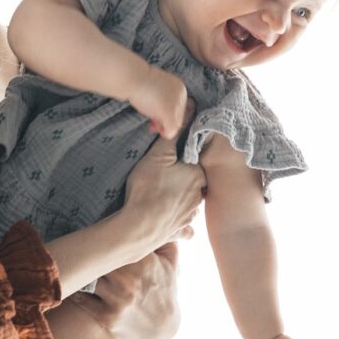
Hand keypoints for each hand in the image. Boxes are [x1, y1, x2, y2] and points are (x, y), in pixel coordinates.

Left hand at [76, 241, 184, 338]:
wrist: (162, 329)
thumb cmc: (163, 290)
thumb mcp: (170, 263)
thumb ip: (165, 237)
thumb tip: (157, 215)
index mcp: (144, 261)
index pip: (114, 240)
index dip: (100, 234)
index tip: (91, 232)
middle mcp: (130, 280)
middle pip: (96, 257)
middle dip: (87, 252)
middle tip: (76, 247)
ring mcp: (118, 299)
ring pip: (88, 277)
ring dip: (81, 272)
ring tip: (74, 265)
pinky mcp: (107, 317)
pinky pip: (82, 298)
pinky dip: (77, 291)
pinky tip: (76, 284)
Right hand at [120, 109, 204, 251]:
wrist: (138, 226)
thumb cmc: (148, 188)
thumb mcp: (158, 154)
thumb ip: (173, 132)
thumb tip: (191, 106)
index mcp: (198, 175)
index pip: (197, 162)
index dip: (186, 160)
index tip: (175, 160)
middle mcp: (199, 195)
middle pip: (197, 183)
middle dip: (187, 180)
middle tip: (170, 177)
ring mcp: (190, 215)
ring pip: (193, 204)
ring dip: (185, 201)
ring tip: (169, 197)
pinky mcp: (180, 232)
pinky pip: (186, 228)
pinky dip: (182, 225)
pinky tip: (174, 222)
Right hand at [128, 63, 190, 140]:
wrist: (134, 78)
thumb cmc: (140, 82)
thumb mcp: (155, 90)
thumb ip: (161, 100)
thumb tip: (160, 114)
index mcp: (179, 88)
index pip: (178, 106)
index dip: (167, 113)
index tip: (155, 117)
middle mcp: (181, 95)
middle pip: (178, 116)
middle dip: (164, 121)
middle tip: (152, 124)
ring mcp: (176, 105)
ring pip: (176, 123)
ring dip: (164, 127)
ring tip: (152, 126)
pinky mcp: (169, 113)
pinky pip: (171, 129)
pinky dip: (166, 133)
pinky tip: (154, 128)